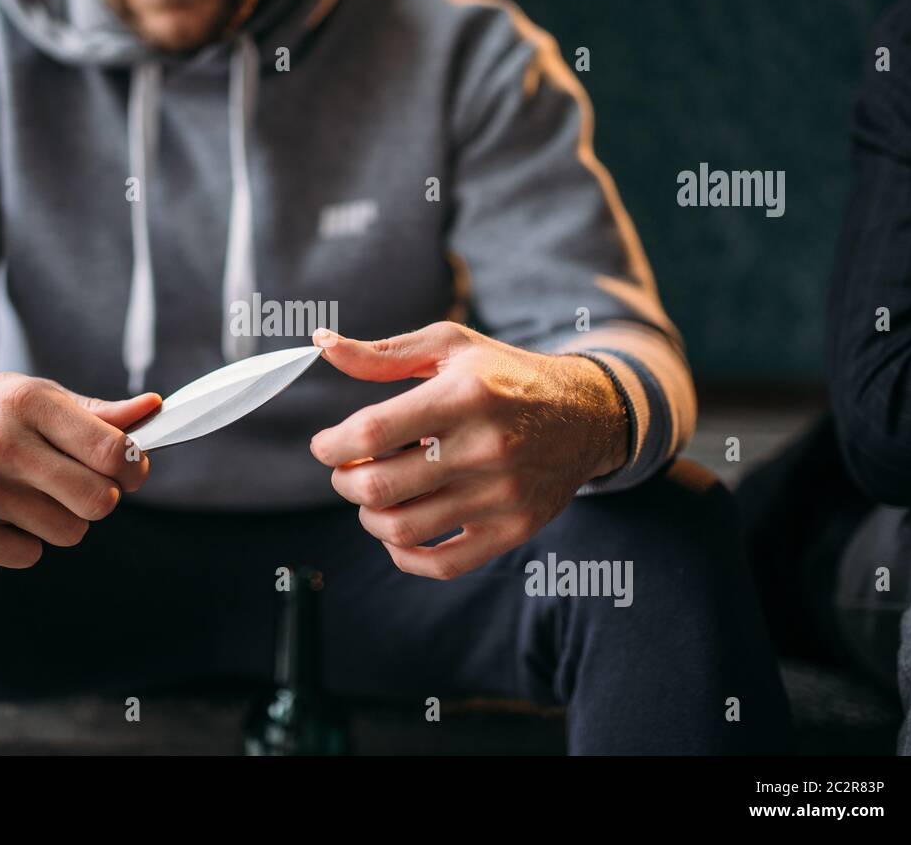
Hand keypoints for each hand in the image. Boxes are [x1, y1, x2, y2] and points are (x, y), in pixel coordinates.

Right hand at [0, 373, 160, 567]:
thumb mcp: (33, 397)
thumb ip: (95, 412)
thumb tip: (154, 410)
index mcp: (28, 402)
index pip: (113, 450)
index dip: (132, 467)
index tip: (126, 469)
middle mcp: (2, 443)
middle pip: (98, 500)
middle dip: (99, 499)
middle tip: (80, 488)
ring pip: (68, 532)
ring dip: (61, 521)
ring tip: (32, 497)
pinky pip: (28, 555)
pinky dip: (24, 542)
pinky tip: (1, 516)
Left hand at [309, 322, 628, 579]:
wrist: (588, 414)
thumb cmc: (506, 375)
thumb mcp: (450, 347)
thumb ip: (383, 353)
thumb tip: (323, 345)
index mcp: (463, 396)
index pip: (372, 432)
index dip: (332, 445)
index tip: (327, 445)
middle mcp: (484, 448)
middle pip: (380, 487)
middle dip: (344, 481)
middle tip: (347, 470)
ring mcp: (501, 495)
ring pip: (403, 529)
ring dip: (369, 517)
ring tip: (374, 496)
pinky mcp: (513, 530)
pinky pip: (443, 565)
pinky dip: (404, 555)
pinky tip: (398, 532)